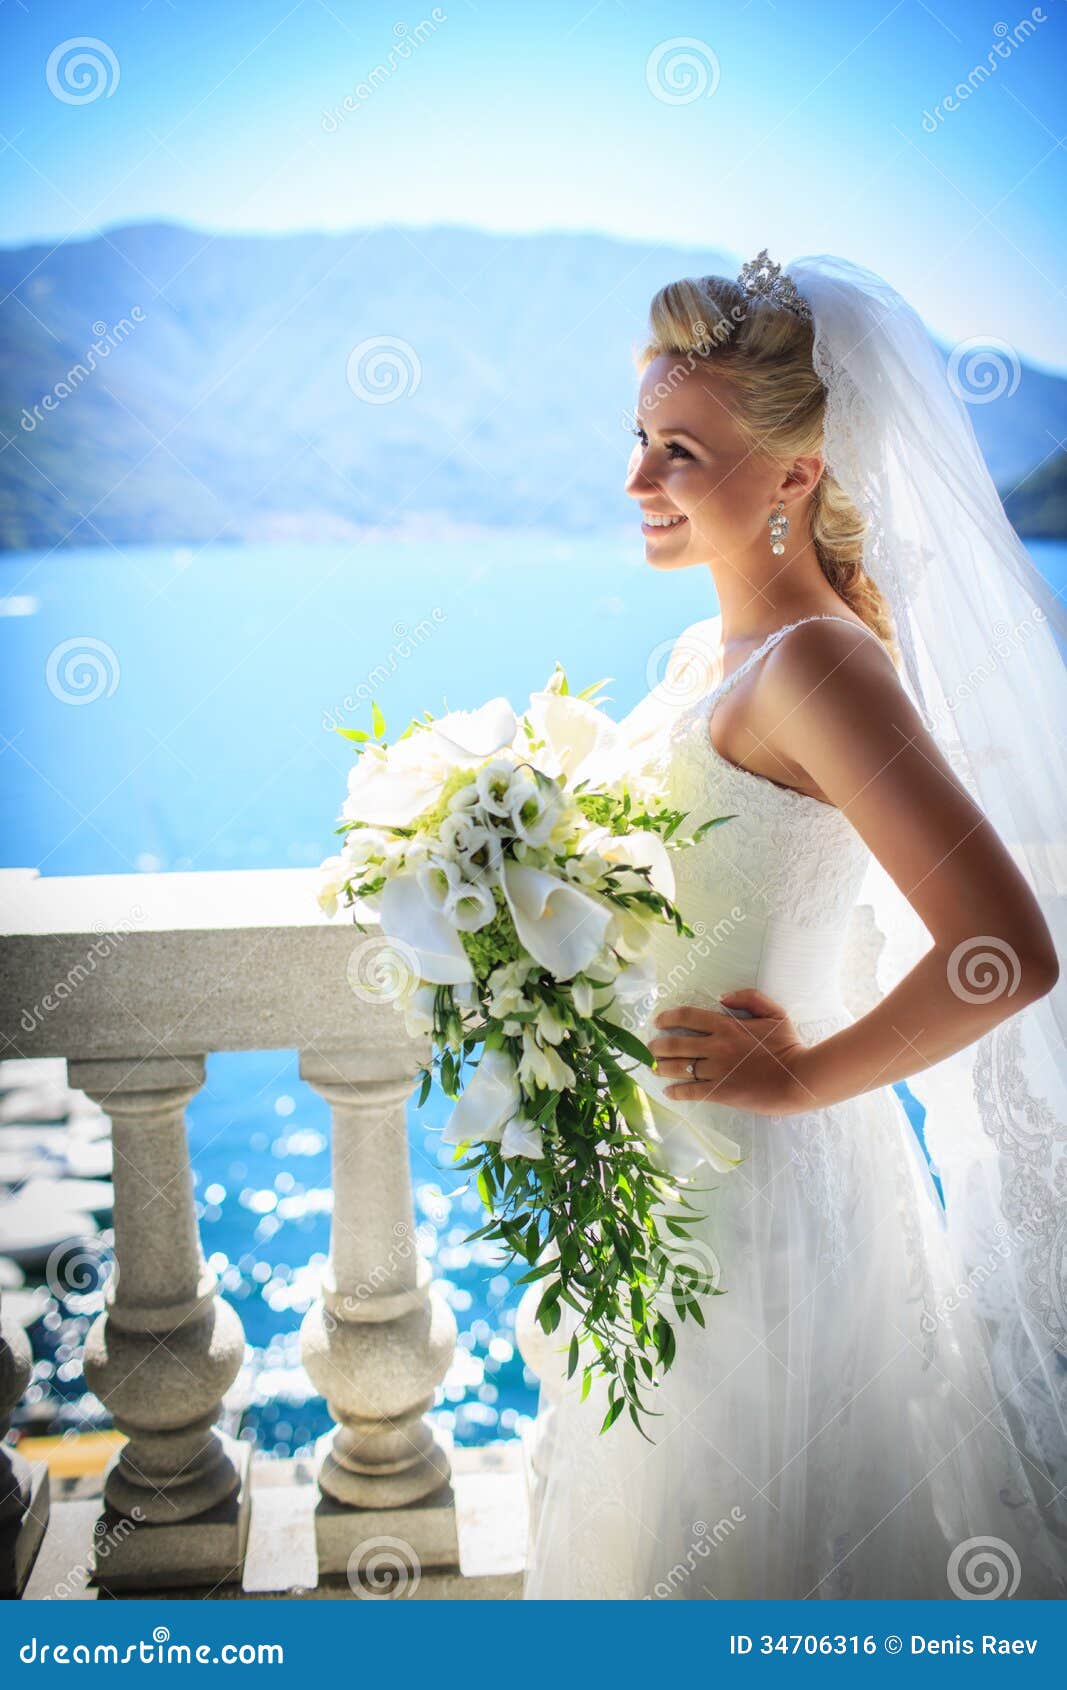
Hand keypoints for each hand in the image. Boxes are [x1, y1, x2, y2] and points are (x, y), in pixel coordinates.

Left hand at [648, 988, 812, 1116]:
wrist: (798, 1078)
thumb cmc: (789, 1045)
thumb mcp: (775, 1013)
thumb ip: (750, 998)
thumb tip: (722, 998)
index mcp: (727, 1025)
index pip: (688, 1017)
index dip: (668, 1018)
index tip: (659, 1022)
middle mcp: (716, 1046)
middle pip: (676, 1043)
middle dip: (657, 1046)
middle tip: (649, 1048)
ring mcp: (717, 1070)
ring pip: (680, 1067)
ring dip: (661, 1067)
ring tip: (652, 1067)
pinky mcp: (721, 1092)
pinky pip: (692, 1091)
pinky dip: (678, 1091)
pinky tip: (669, 1091)